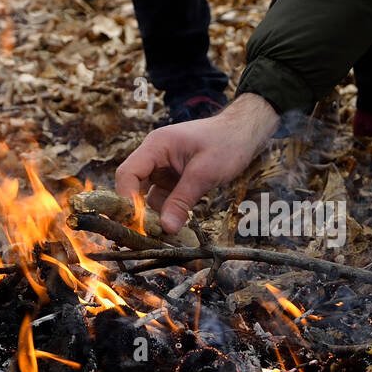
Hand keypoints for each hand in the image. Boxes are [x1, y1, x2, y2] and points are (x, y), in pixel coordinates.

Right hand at [115, 93, 280, 233]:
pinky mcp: (173, 180)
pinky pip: (163, 199)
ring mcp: (163, 169)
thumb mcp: (204, 174)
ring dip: (154, 217)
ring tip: (161, 238)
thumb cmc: (226, 143)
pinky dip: (167, 214)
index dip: (126, 200)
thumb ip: (182, 201)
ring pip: (148, 197)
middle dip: (136, 212)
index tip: (135, 224)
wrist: (244, 134)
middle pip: (133, 187)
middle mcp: (154, 157)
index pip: (128, 174)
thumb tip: (166, 228)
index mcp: (156, 146)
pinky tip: (174, 229)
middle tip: (143, 237)